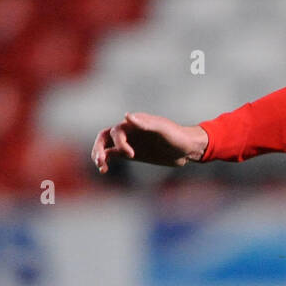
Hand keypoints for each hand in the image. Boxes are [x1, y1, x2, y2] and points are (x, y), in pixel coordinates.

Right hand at [91, 112, 208, 172]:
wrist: (186, 148)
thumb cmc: (177, 136)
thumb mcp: (163, 129)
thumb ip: (146, 123)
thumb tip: (126, 116)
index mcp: (134, 123)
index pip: (117, 131)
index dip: (119, 143)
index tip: (131, 155)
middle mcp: (128, 131)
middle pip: (105, 136)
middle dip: (99, 147)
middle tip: (101, 160)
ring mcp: (128, 142)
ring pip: (106, 145)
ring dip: (99, 154)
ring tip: (101, 167)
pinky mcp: (130, 153)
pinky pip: (113, 154)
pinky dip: (106, 160)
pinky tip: (103, 169)